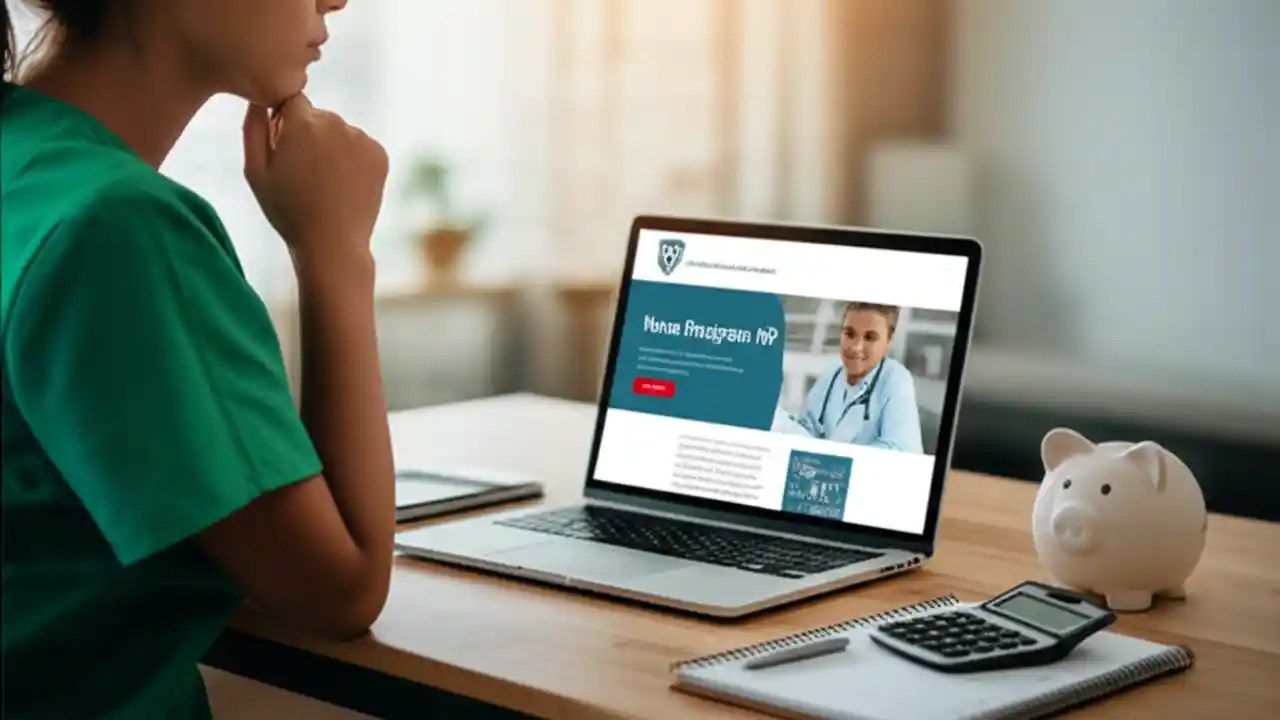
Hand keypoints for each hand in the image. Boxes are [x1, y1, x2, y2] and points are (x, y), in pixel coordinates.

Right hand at [243, 94, 388, 270]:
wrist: (332, 243)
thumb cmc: (287, 210)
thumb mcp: (255, 171)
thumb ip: (253, 127)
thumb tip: (258, 99)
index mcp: (302, 122)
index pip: (291, 99)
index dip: (284, 121)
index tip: (284, 146)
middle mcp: (336, 122)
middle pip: (317, 116)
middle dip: (308, 134)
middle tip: (303, 173)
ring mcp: (361, 138)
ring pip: (340, 131)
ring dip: (332, 147)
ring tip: (324, 183)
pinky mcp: (379, 154)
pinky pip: (360, 146)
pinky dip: (352, 159)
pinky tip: (343, 185)